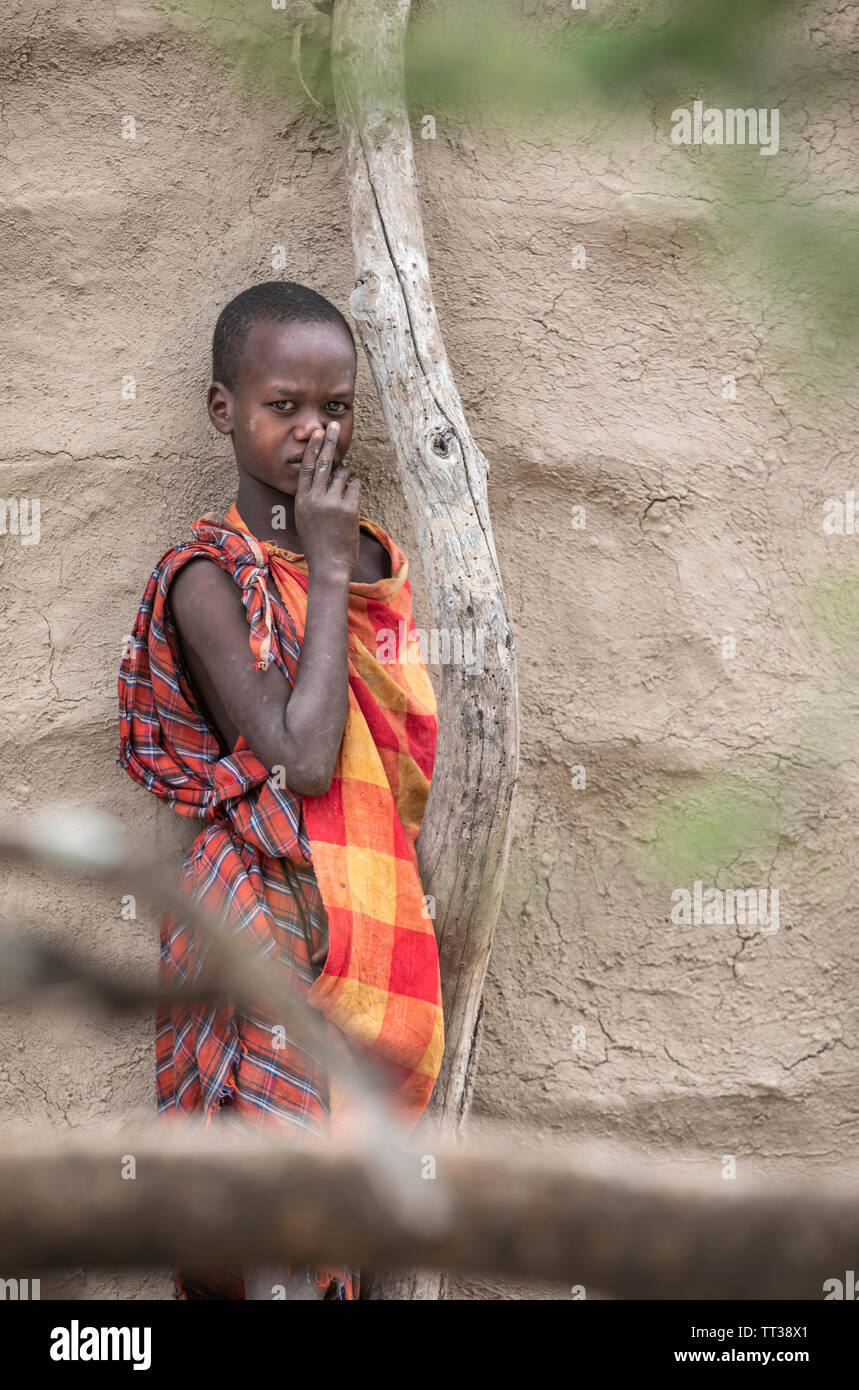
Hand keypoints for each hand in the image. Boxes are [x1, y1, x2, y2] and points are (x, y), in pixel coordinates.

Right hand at [293, 421, 360, 578]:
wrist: (329, 564)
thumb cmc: (318, 542)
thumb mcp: (305, 517)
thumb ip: (311, 496)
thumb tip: (325, 473)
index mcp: (302, 500)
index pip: (306, 467)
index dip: (312, 448)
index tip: (317, 433)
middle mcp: (315, 498)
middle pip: (323, 462)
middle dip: (329, 441)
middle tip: (333, 425)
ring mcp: (332, 503)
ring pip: (342, 473)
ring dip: (346, 472)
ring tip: (345, 481)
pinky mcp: (349, 509)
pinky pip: (355, 486)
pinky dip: (355, 486)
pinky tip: (352, 496)